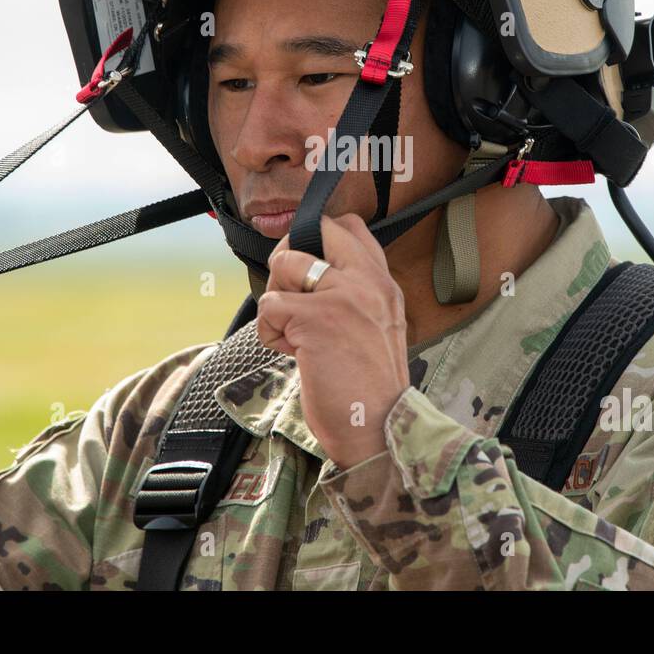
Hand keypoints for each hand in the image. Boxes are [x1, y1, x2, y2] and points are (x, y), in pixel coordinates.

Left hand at [256, 214, 408, 469]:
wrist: (378, 427)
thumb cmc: (369, 386)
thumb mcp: (377, 325)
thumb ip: (353, 293)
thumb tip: (306, 273)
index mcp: (383, 283)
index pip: (350, 227)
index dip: (318, 238)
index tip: (307, 271)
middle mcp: (367, 281)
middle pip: (317, 229)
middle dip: (291, 253)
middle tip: (289, 289)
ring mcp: (342, 296)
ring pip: (285, 263)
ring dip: (277, 298)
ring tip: (293, 331)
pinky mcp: (315, 318)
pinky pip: (270, 305)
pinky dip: (270, 332)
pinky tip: (292, 352)